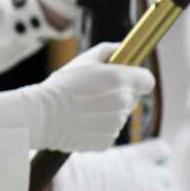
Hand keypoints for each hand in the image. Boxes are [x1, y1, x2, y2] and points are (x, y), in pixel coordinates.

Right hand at [18, 42, 154, 151]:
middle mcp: (123, 103)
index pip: (147, 80)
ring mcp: (116, 125)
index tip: (125, 78)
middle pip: (130, 98)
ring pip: (118, 115)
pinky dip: (97, 127)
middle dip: (117, 94)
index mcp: (120, 80)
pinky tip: (79, 121)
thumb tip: (122, 48)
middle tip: (92, 92)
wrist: (42, 116)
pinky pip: (107, 131)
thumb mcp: (83, 60)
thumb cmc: (62, 86)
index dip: (137, 78)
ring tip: (81, 108)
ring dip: (106, 111)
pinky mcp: (107, 141)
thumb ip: (108, 51)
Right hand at [33, 140, 184, 190]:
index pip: (162, 151)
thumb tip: (76, 157)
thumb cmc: (70, 169)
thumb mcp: (90, 154)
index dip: (157, 160)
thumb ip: (102, 159)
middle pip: (169, 179)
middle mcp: (148, 174)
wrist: (68, 186)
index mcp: (135, 155)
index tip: (143, 166)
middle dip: (157, 186)